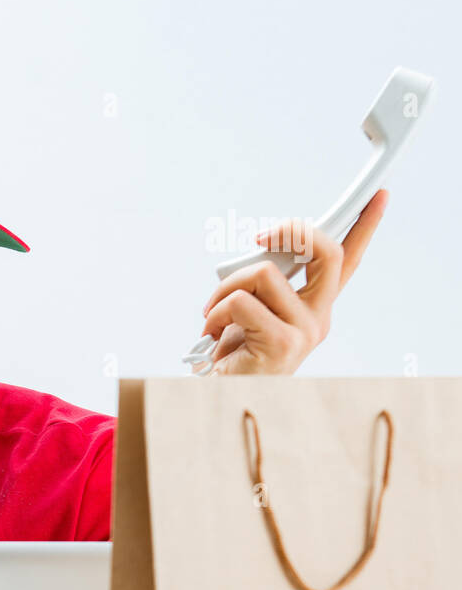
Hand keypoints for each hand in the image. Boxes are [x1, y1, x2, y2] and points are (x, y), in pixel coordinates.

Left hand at [198, 189, 388, 374]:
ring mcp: (306, 330)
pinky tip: (211, 330)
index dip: (364, 226)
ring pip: (265, 272)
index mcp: (315, 304)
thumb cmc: (235, 350)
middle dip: (291, 231)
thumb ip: (265, 280)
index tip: (379, 196)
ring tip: (215, 309)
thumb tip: (264, 247)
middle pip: (325, 252)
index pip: (347, 260)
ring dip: (226, 285)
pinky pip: (242, 302)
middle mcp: (319, 316)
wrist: (223, 393)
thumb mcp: (252, 306)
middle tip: (260, 238)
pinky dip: (216, 309)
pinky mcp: (284, 343)